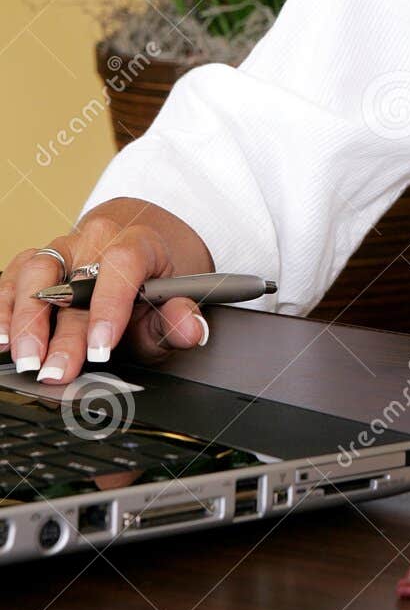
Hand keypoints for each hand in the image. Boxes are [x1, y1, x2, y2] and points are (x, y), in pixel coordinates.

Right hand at [0, 212, 210, 383]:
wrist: (143, 242)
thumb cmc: (158, 274)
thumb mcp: (179, 297)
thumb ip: (182, 316)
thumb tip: (191, 330)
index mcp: (137, 240)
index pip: (121, 264)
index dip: (109, 306)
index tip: (101, 348)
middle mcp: (96, 237)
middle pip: (70, 278)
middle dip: (60, 332)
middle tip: (55, 372)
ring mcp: (64, 246)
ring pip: (34, 271)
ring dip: (22, 318)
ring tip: (23, 357)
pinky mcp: (41, 259)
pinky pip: (14, 276)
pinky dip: (3, 307)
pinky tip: (3, 338)